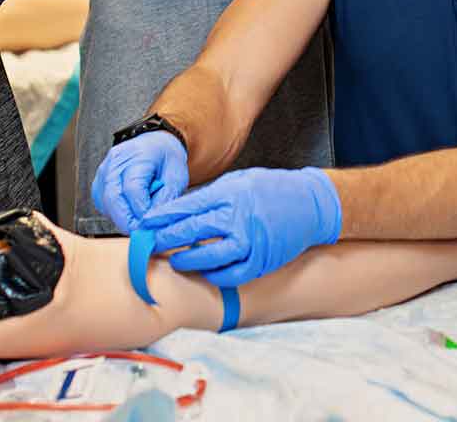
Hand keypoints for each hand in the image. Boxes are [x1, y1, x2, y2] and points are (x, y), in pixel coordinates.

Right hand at [91, 131, 188, 231]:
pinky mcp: (98, 184)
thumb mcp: (176, 176)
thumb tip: (152, 223)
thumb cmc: (166, 159)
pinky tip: (131, 214)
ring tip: (140, 222)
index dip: (141, 212)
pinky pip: (103, 205)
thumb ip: (165, 199)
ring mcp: (102, 173)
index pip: (132, 189)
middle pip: (113, 199)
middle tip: (143, 235)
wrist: (154, 144)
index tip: (152, 227)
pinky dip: (116, 215)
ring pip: (105, 205)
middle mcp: (114, 163)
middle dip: (128, 222)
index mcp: (136, 155)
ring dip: (122, 219)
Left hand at [139, 166, 342, 287]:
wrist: (311, 204)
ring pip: (208, 257)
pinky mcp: (261, 261)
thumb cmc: (272, 189)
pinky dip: (214, 275)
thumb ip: (211, 197)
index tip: (145, 225)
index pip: (186, 207)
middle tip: (147, 246)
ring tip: (174, 261)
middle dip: (165, 239)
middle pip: (191, 231)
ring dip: (186, 261)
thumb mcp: (239, 181)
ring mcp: (250, 241)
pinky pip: (230, 275)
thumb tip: (179, 211)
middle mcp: (237, 217)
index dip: (162, 218)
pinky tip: (205, 271)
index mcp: (229, 194)